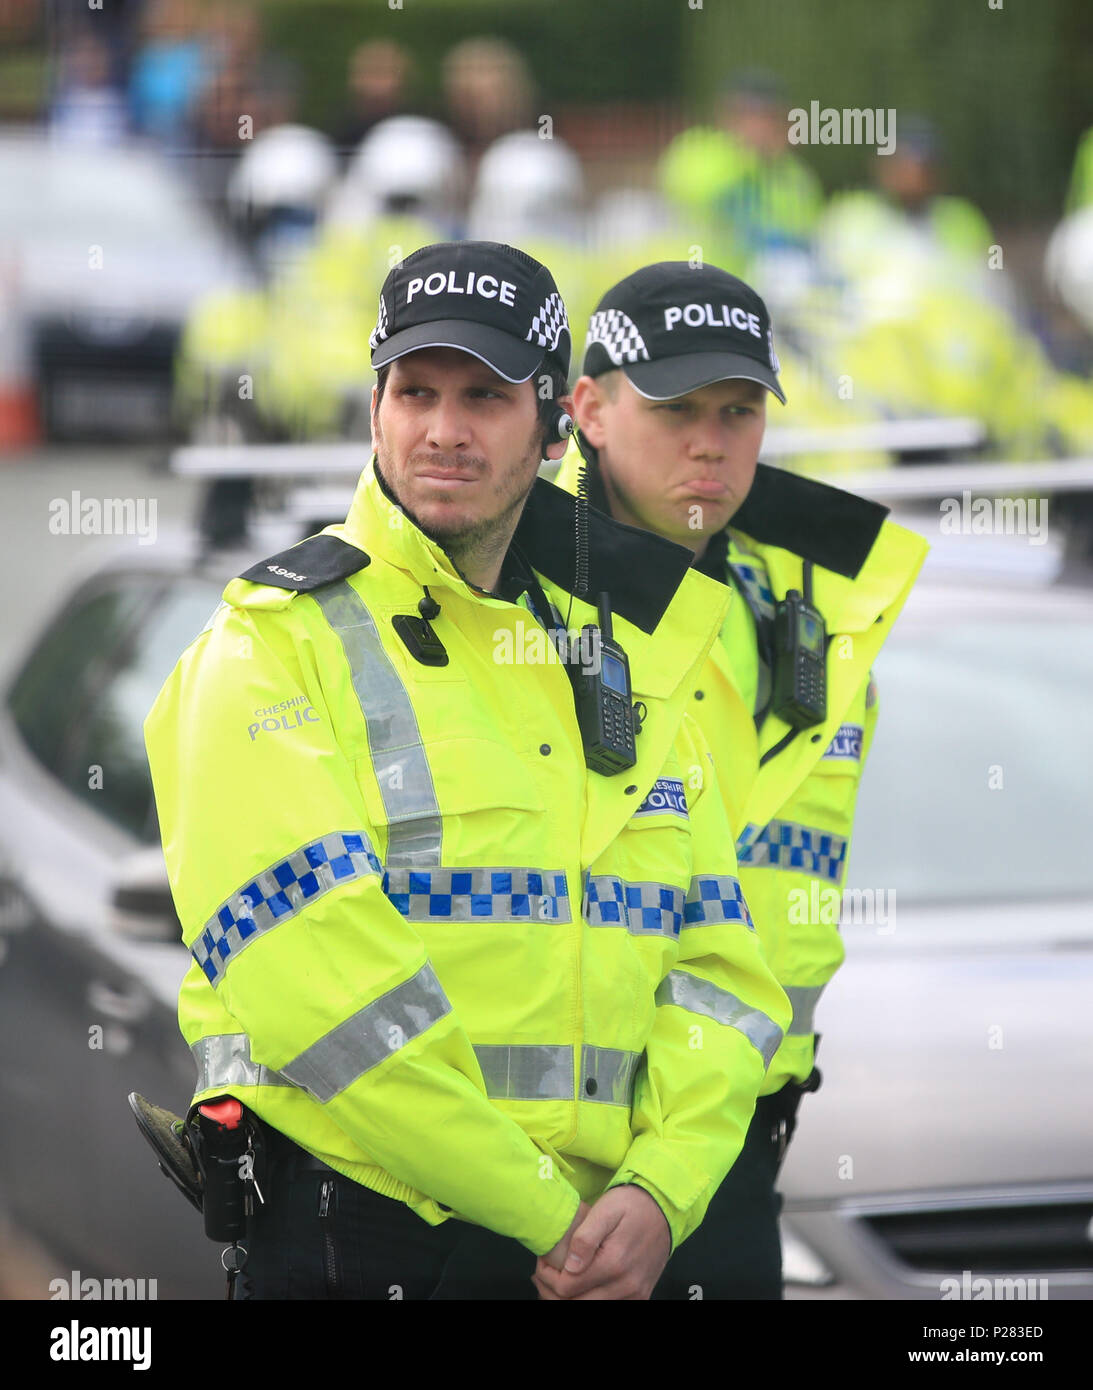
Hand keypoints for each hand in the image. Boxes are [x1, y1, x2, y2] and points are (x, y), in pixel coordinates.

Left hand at [532, 1185, 671, 1299]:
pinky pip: (610, 1307)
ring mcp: (635, 1294)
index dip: (547, 1277)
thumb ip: (586, 1238)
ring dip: (569, 1299)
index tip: (542, 1262)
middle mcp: (626, 1285)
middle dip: (552, 1292)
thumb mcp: (606, 1209)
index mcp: (614, 1263)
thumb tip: (569, 1267)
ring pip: (591, 1310)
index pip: (567, 1287)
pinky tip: (578, 1288)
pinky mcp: (640, 1297)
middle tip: (542, 1275)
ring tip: (556, 1282)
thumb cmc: (632, 1205)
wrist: (664, 1209)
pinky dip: (588, 1300)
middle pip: (575, 1305)